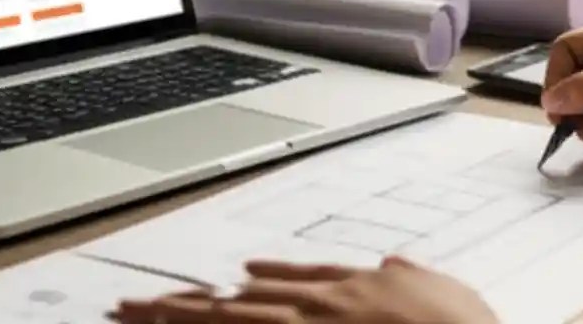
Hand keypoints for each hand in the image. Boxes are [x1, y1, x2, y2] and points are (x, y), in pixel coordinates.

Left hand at [111, 256, 498, 323]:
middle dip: (193, 304)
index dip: (266, 278)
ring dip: (180, 320)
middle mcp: (324, 307)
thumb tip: (392, 264)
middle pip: (245, 302)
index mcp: (360, 286)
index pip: (299, 279)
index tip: (239, 277)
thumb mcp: (449, 292)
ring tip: (134, 317)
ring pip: (232, 323)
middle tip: (143, 304)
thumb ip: (414, 276)